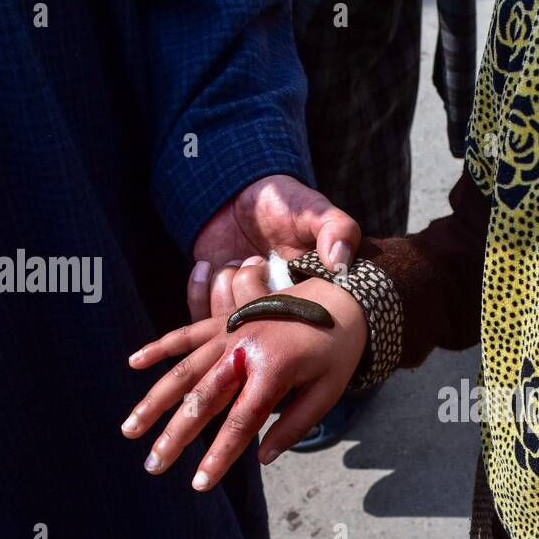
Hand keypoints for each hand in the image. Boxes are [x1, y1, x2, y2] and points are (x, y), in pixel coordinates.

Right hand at [121, 257, 366, 487]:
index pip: (239, 424)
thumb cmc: (336, 350)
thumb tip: (262, 458)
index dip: (218, 456)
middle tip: (152, 465)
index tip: (199, 484)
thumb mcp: (328, 392)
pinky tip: (133, 363)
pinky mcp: (224, 321)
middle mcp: (243, 350)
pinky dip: (159, 347)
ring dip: (154, 401)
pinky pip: (185, 334)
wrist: (342, 298)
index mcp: (272, 370)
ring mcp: (229, 333)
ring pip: (183, 371)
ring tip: (129, 429)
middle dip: (174, 436)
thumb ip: (294, 426)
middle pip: (201, 401)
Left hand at [186, 175, 359, 321]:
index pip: (301, 335)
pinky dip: (199, 290)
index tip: (279, 280)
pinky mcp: (216, 307)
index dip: (285, 319)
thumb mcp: (316, 210)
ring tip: (234, 262)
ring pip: (228, 333)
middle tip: (254, 262)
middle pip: (260, 345)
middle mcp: (276, 316)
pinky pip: (200, 319)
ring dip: (223, 292)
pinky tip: (206, 265)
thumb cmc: (285, 203)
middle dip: (247, 308)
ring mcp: (245, 314)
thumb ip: (338, 229)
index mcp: (307, 303)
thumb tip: (339, 264)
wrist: (239, 193)